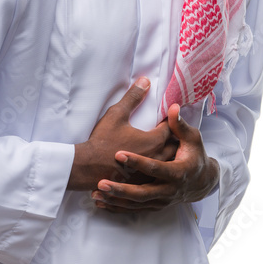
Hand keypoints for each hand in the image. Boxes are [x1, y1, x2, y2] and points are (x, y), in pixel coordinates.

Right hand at [67, 77, 178, 191]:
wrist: (87, 168)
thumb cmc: (102, 140)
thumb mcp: (116, 114)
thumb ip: (133, 97)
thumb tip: (145, 81)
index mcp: (155, 140)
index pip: (171, 127)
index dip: (169, 119)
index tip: (166, 116)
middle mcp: (158, 157)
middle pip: (175, 145)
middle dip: (173, 137)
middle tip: (168, 131)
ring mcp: (151, 173)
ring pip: (169, 162)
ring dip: (168, 153)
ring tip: (163, 148)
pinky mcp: (143, 182)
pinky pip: (157, 175)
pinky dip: (158, 168)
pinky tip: (152, 165)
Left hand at [91, 103, 219, 211]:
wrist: (202, 182)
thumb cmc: (194, 156)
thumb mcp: (192, 139)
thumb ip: (179, 125)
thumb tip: (172, 106)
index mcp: (178, 172)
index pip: (155, 168)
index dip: (137, 161)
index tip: (119, 155)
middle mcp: (169, 191)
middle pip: (142, 193)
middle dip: (121, 189)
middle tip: (101, 183)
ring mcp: (161, 201)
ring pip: (135, 204)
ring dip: (115, 199)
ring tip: (96, 193)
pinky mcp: (154, 206)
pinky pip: (133, 210)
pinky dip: (116, 207)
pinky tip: (100, 202)